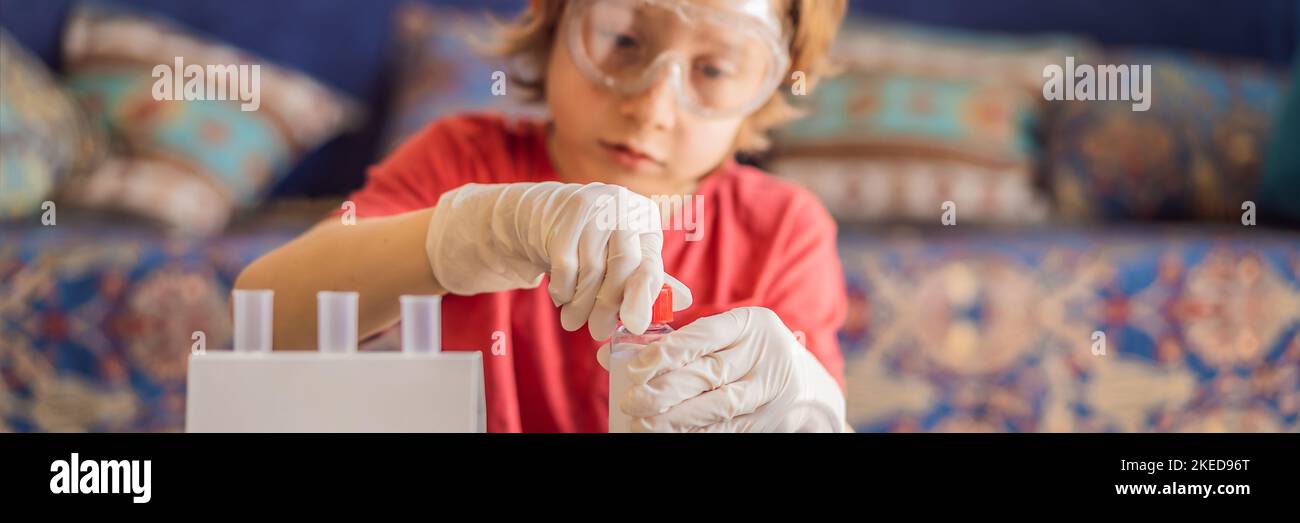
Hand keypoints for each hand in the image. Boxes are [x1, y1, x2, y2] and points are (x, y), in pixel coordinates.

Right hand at [425, 182, 690, 338]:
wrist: (541, 215)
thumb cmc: (591, 243)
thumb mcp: (622, 257)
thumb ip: (649, 279)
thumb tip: (686, 301)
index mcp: (646, 221)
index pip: (650, 265)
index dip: (643, 298)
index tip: (633, 326)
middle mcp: (624, 207)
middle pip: (623, 265)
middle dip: (608, 305)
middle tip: (596, 332)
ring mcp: (595, 206)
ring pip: (591, 269)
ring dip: (581, 304)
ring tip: (573, 321)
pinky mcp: (565, 212)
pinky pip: (565, 264)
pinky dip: (562, 290)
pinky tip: (560, 298)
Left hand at [597, 307, 846, 431]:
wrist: (804, 385)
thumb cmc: (746, 353)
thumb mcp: (722, 337)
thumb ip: (674, 342)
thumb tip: (609, 355)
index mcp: (750, 323)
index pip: (702, 336)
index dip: (665, 353)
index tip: (633, 369)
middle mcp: (765, 353)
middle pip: (708, 373)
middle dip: (664, 390)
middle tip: (631, 401)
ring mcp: (771, 389)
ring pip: (718, 405)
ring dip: (676, 418)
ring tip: (645, 423)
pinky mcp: (769, 418)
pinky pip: (727, 428)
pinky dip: (696, 433)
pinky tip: (671, 434)